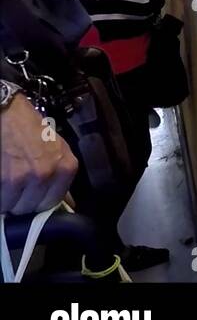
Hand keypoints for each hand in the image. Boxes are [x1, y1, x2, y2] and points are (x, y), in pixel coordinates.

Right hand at [1, 94, 77, 214]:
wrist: (7, 112)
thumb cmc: (30, 129)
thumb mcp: (56, 149)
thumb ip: (59, 176)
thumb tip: (64, 203)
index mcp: (66, 167)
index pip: (53, 202)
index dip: (38, 201)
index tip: (30, 196)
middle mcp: (48, 173)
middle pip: (32, 207)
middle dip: (22, 201)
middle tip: (17, 187)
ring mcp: (24, 177)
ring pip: (14, 207)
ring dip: (8, 199)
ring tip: (7, 181)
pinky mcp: (4, 180)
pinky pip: (1, 202)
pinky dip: (0, 195)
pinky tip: (1, 181)